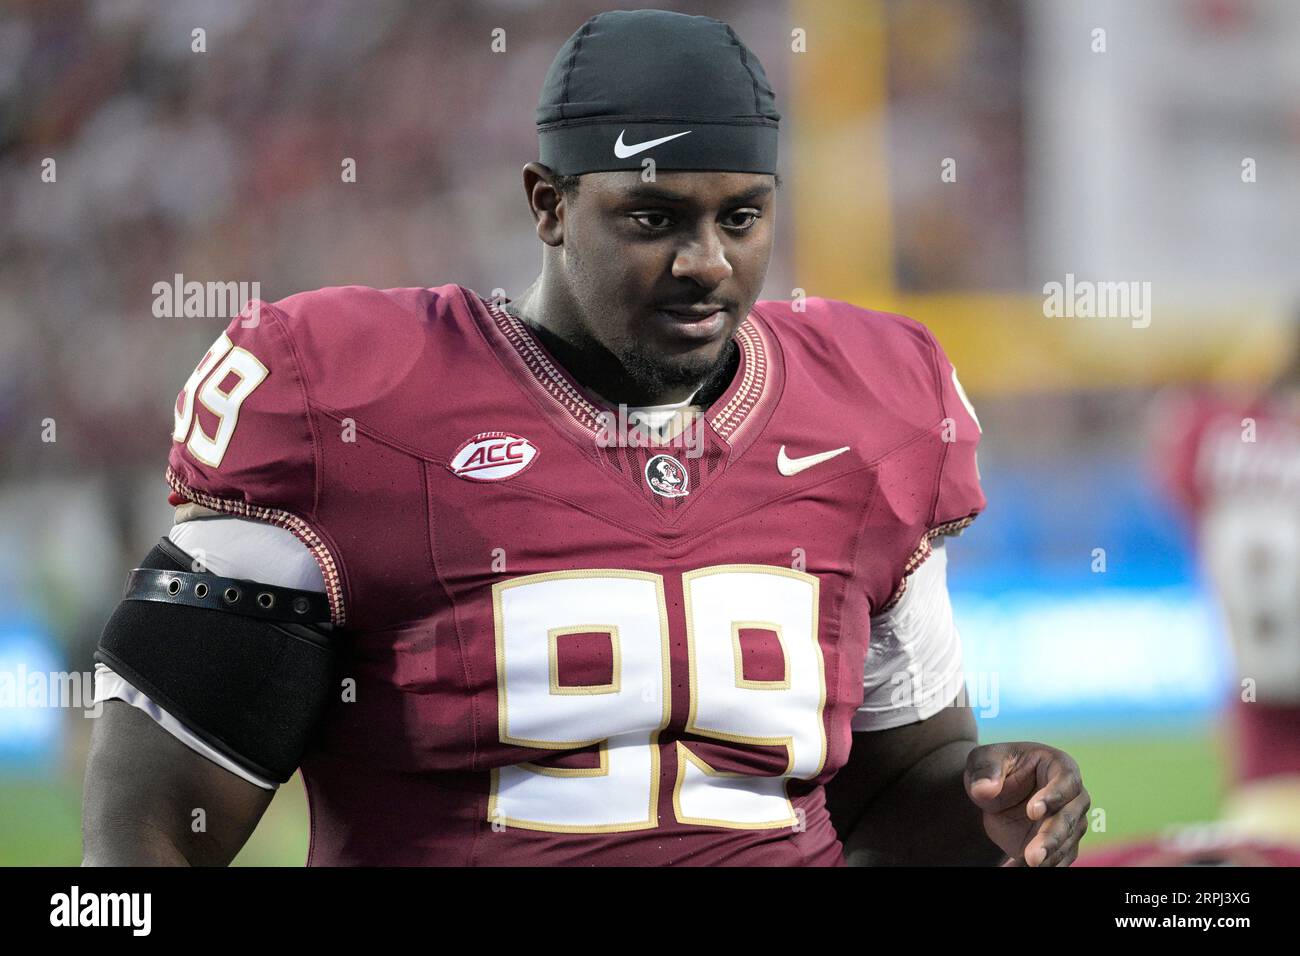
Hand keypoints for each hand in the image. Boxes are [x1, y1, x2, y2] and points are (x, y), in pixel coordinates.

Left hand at [964, 741, 1089, 866]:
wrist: (994, 791)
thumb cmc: (994, 767)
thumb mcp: (984, 760)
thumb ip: (985, 771)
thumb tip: (984, 789)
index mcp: (1059, 765)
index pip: (1066, 781)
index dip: (1053, 796)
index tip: (1032, 812)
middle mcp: (1072, 796)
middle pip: (1070, 818)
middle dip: (1051, 838)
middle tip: (1032, 856)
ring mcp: (1069, 822)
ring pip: (1066, 843)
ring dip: (1047, 858)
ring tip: (1024, 866)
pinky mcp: (1059, 844)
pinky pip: (1054, 860)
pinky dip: (1039, 867)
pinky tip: (1014, 867)